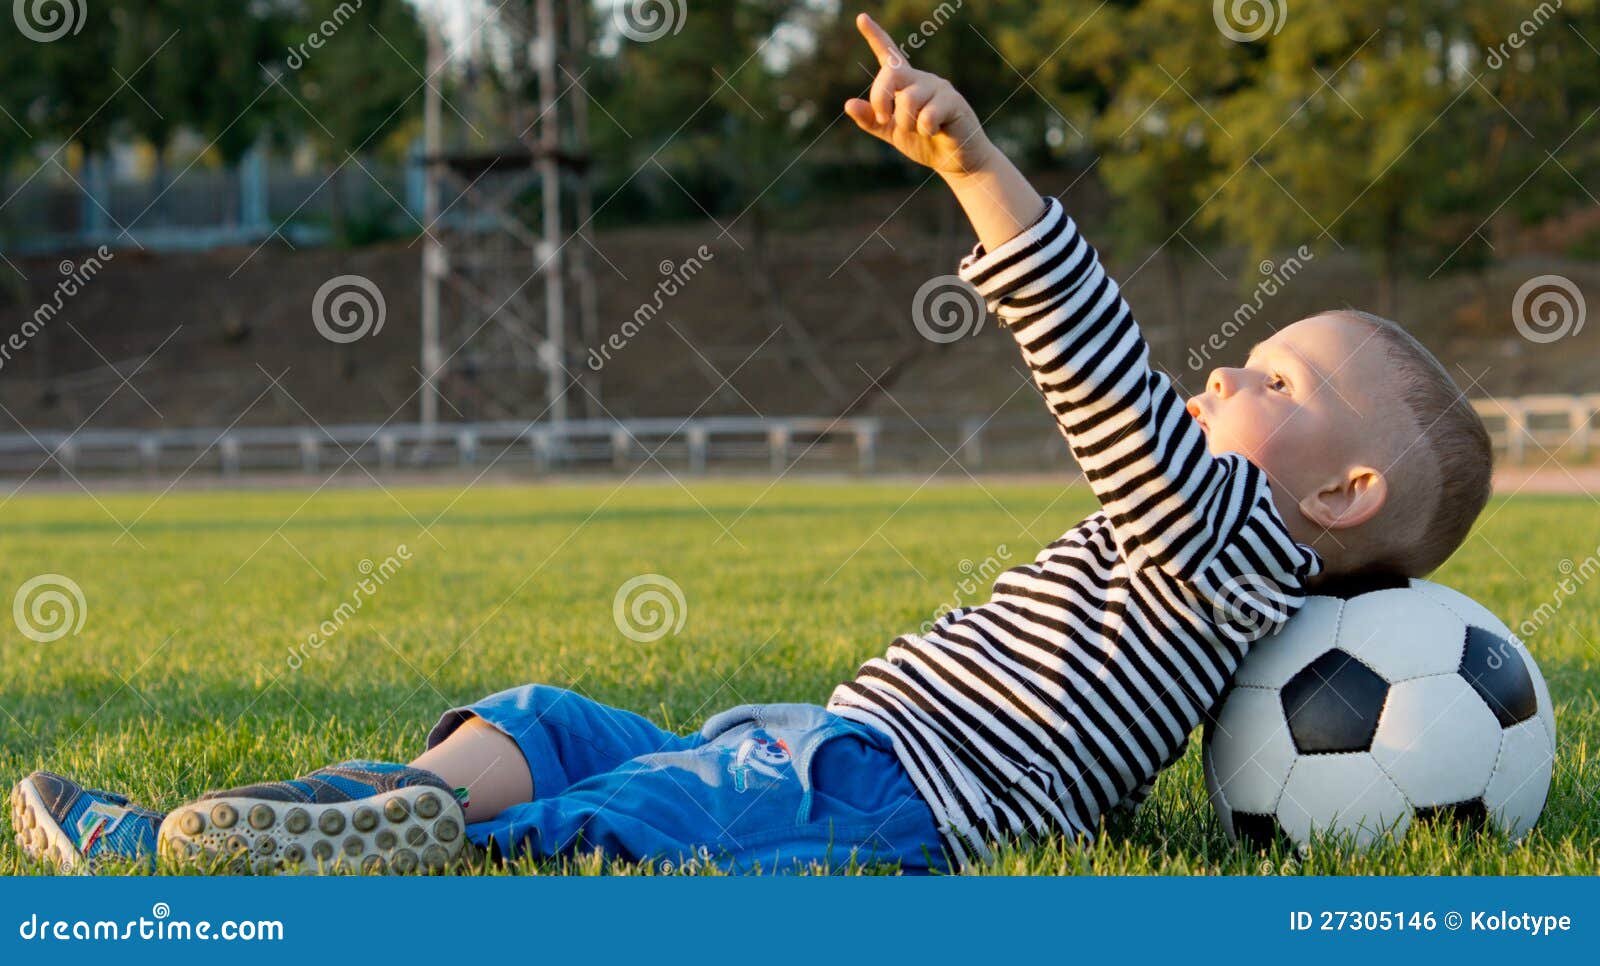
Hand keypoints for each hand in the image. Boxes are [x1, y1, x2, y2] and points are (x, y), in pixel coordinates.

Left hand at [843, 13, 995, 179]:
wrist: (954, 161)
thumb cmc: (924, 143)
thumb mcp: (891, 132)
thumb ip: (871, 120)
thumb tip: (848, 104)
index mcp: (905, 84)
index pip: (889, 55)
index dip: (875, 36)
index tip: (861, 18)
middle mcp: (921, 79)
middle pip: (890, 74)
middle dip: (880, 99)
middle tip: (883, 119)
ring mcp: (938, 87)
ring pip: (907, 100)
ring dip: (906, 123)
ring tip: (920, 130)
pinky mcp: (953, 101)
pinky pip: (927, 115)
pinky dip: (924, 130)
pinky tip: (936, 132)